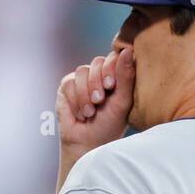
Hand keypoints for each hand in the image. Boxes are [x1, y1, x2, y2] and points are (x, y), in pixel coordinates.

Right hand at [55, 47, 133, 187]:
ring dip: (86, 95)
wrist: (87, 143)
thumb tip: (128, 50)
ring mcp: (82, 79)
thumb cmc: (109, 126)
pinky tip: (80, 114)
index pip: (113, 57)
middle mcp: (99, 74)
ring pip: (81, 71)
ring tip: (90, 112)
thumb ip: (126, 76)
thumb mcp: (122, 102)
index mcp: (115, 76)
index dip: (110, 68)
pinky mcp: (66, 87)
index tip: (111, 86)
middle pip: (97, 62)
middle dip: (97, 83)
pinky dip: (75, 101)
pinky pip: (69, 83)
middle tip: (99, 101)